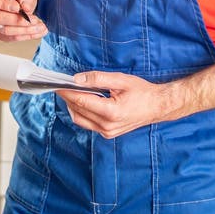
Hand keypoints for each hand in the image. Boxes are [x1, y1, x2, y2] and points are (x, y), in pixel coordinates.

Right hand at [0, 0, 47, 41]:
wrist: (24, 6)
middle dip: (17, 20)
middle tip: (34, 19)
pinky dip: (26, 36)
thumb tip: (25, 7)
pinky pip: (12, 38)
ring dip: (25, 30)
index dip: (3, 5)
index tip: (18, 7)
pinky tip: (38, 32)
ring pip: (6, 30)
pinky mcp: (0, 35)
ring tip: (40, 26)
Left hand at [58, 71, 174, 137]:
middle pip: (77, 110)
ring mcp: (107, 132)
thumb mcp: (120, 80)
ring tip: (72, 91)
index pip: (81, 101)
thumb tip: (77, 79)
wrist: (157, 107)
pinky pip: (87, 123)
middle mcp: (107, 126)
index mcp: (111, 112)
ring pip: (79, 119)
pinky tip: (83, 100)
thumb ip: (98, 79)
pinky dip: (81, 112)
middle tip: (62, 85)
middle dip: (68, 97)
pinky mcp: (107, 134)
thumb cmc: (142, 92)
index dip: (67, 92)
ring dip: (73, 105)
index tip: (57, 84)